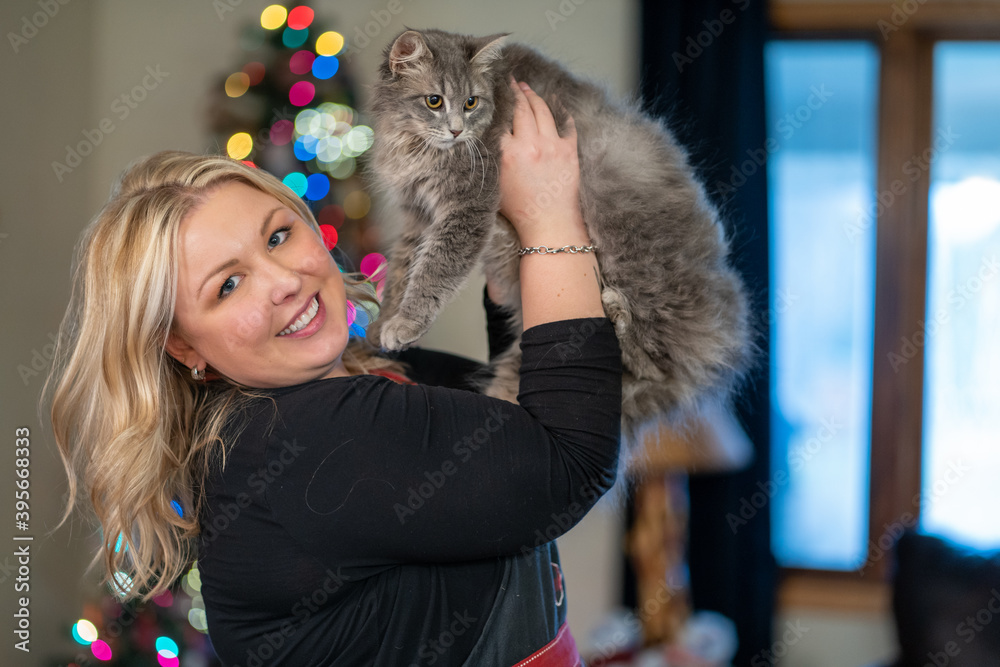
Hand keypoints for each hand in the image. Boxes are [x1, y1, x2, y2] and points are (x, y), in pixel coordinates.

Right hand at [498, 79, 587, 247]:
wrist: (549, 224)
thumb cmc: (520, 210)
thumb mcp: (496, 182)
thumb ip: (493, 156)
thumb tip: (490, 135)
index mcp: (509, 153)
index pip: (502, 118)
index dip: (499, 102)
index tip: (496, 90)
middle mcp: (531, 145)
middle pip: (523, 108)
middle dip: (517, 91)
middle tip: (512, 82)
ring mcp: (552, 146)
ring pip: (543, 110)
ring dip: (535, 97)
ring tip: (528, 89)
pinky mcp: (570, 151)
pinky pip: (566, 123)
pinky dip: (560, 112)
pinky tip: (555, 105)